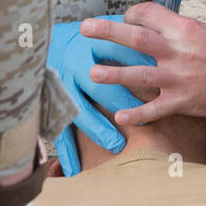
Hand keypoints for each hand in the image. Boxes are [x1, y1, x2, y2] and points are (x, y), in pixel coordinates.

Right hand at [47, 16, 153, 174]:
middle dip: (120, 101)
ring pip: (78, 110)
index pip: (116, 54)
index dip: (136, 67)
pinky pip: (58, 129)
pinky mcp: (50, 106)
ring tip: (117, 145)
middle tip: (145, 119)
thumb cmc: (86, 41)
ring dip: (98, 128)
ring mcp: (60, 88)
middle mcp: (74, 65)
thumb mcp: (106, 35)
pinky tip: (74, 169)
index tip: (158, 82)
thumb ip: (129, 42)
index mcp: (90, 44)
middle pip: (97, 84)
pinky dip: (66, 152)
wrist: (45, 44)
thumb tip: (159, 57)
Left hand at [82, 3, 205, 123]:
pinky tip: (120, 116)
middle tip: (85, 29)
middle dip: (108, 32)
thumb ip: (180, 31)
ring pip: (139, 74)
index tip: (125, 19)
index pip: (149, 13)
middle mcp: (178, 51)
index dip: (132, 14)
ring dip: (114, 74)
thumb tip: (159, 29)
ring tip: (93, 73)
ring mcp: (179, 77)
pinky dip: (137, 113)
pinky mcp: (184, 101)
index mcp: (185, 29)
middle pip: (136, 38)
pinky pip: (155, 109)